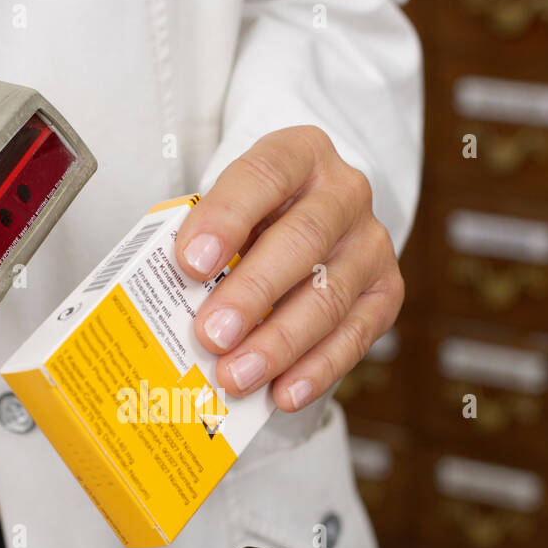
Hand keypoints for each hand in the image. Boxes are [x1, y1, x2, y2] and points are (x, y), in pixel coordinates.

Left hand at [175, 125, 403, 411]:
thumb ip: (203, 244)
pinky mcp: (385, 292)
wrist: (308, 229)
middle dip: (252, 292)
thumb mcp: (225, 212)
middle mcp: (344, 192)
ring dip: (278, 343)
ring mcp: (370, 244)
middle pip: (302, 240)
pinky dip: (316, 369)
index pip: (263, 176)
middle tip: (211, 335)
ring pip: (329, 296)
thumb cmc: (253, 222)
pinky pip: (354, 335)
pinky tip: (283, 393)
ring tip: (236, 376)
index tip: (190, 263)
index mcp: (299, 155)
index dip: (226, 218)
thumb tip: (162, 303)